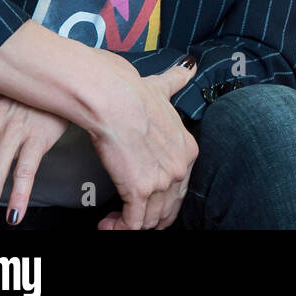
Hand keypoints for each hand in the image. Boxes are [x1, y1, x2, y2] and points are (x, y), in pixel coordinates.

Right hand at [87, 59, 199, 229]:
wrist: (116, 101)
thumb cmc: (134, 94)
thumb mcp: (163, 87)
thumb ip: (176, 80)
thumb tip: (188, 66)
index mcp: (187, 150)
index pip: (180, 188)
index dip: (162, 200)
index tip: (143, 199)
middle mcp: (180, 168)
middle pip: (168, 209)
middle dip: (149, 218)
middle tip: (127, 217)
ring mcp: (162, 181)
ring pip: (150, 221)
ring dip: (130, 226)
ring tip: (112, 221)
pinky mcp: (141, 191)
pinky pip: (133, 225)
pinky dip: (119, 229)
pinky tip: (106, 225)